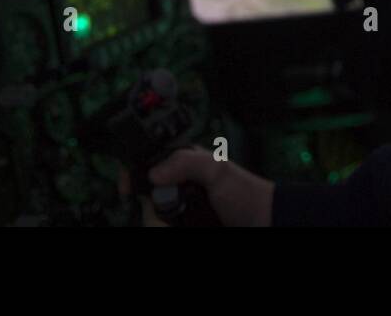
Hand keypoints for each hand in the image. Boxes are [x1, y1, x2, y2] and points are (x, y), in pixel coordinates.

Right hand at [118, 146, 274, 226]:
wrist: (265, 224)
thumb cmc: (245, 194)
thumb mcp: (217, 169)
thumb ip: (185, 163)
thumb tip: (153, 174)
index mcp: (182, 167)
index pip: (145, 168)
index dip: (131, 177)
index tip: (125, 189)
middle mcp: (177, 192)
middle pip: (144, 203)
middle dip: (153, 211)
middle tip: (170, 213)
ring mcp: (179, 216)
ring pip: (152, 222)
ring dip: (161, 224)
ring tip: (180, 224)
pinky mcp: (183, 226)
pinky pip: (163, 228)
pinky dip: (166, 228)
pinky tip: (178, 226)